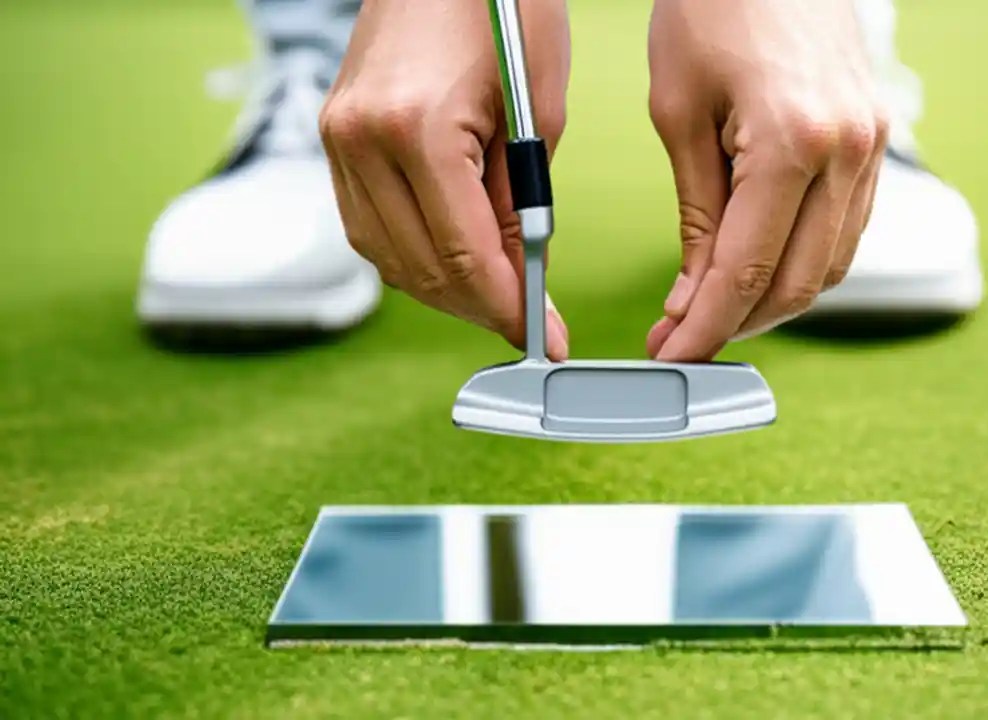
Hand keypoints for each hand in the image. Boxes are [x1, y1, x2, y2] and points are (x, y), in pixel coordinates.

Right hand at [321, 0, 571, 358]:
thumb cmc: (507, 8)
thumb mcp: (539, 109)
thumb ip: (521, 201)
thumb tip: (516, 275)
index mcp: (418, 130)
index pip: (464, 257)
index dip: (508, 308)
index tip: (545, 337)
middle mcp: (363, 140)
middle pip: (421, 268)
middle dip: (479, 306)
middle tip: (528, 322)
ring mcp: (337, 137)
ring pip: (386, 256)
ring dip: (442, 288)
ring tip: (493, 297)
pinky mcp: (332, 133)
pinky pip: (365, 223)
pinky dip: (409, 252)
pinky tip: (448, 259)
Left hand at [645, 0, 888, 360]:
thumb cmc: (712, 8)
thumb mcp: (679, 112)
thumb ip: (697, 215)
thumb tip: (695, 296)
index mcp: (793, 141)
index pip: (746, 271)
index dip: (705, 328)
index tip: (670, 356)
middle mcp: (849, 151)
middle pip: (797, 285)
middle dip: (736, 325)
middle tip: (682, 339)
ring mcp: (873, 145)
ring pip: (828, 267)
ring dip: (771, 302)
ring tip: (713, 309)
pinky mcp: (876, 139)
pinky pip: (845, 231)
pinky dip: (801, 262)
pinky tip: (758, 268)